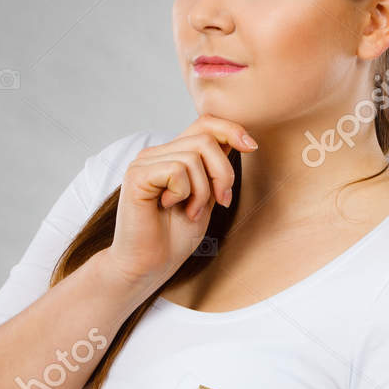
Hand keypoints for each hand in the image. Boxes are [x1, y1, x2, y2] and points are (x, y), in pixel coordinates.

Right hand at [105, 115, 257, 288]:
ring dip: (203, 191)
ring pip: (194, 156)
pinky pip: (177, 170)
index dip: (231, 130)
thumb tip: (242, 140)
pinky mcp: (136, 175)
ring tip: (191, 211)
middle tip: (220, 202)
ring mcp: (144, 162)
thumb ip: (216, 169)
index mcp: (173, 154)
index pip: (205, 123)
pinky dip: (184, 193)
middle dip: (223, 172)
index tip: (252, 147)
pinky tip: (170, 207)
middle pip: (206, 139)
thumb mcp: (207, 196)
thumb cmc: (176, 236)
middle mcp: (157, 153)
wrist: (149, 265)